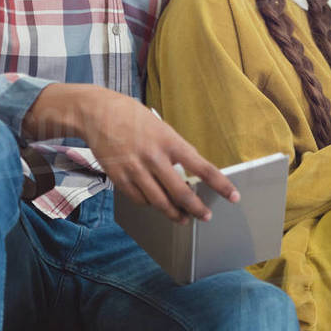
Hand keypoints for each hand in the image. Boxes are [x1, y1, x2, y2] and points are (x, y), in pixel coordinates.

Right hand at [24, 84, 238, 223]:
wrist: (97, 112)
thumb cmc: (132, 117)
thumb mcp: (161, 127)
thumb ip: (174, 150)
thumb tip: (188, 173)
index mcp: (170, 141)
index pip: (203, 167)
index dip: (221, 184)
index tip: (233, 196)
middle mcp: (154, 157)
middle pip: (181, 192)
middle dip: (196, 209)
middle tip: (205, 216)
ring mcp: (135, 169)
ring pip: (160, 202)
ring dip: (174, 213)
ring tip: (182, 218)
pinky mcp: (118, 177)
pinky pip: (139, 199)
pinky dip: (149, 204)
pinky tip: (155, 204)